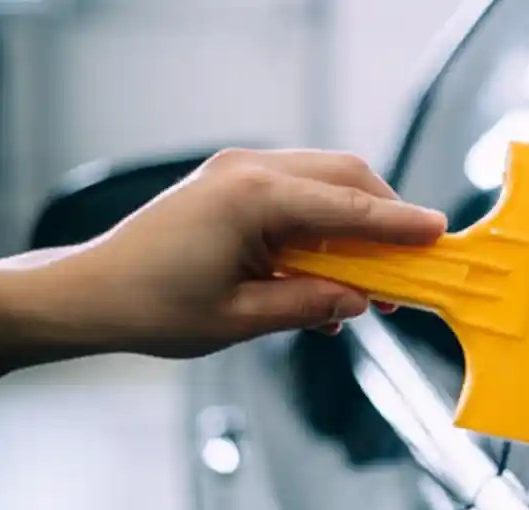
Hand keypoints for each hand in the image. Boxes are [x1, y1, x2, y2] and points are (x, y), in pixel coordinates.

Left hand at [32, 148, 444, 357]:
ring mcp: (238, 172)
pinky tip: (330, 276)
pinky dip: (326, 226)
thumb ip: (309, 303)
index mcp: (251, 198)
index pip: (347, 207)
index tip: (438, 234)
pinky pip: (298, 196)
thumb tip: (361, 300)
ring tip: (374, 278)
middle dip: (385, 216)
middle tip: (413, 262)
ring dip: (357, 222)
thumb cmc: (151, 306)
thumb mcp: (241, 319)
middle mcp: (247, 171)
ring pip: (325, 181)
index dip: (398, 225)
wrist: (90, 293)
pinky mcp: (233, 185)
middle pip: (344, 177)